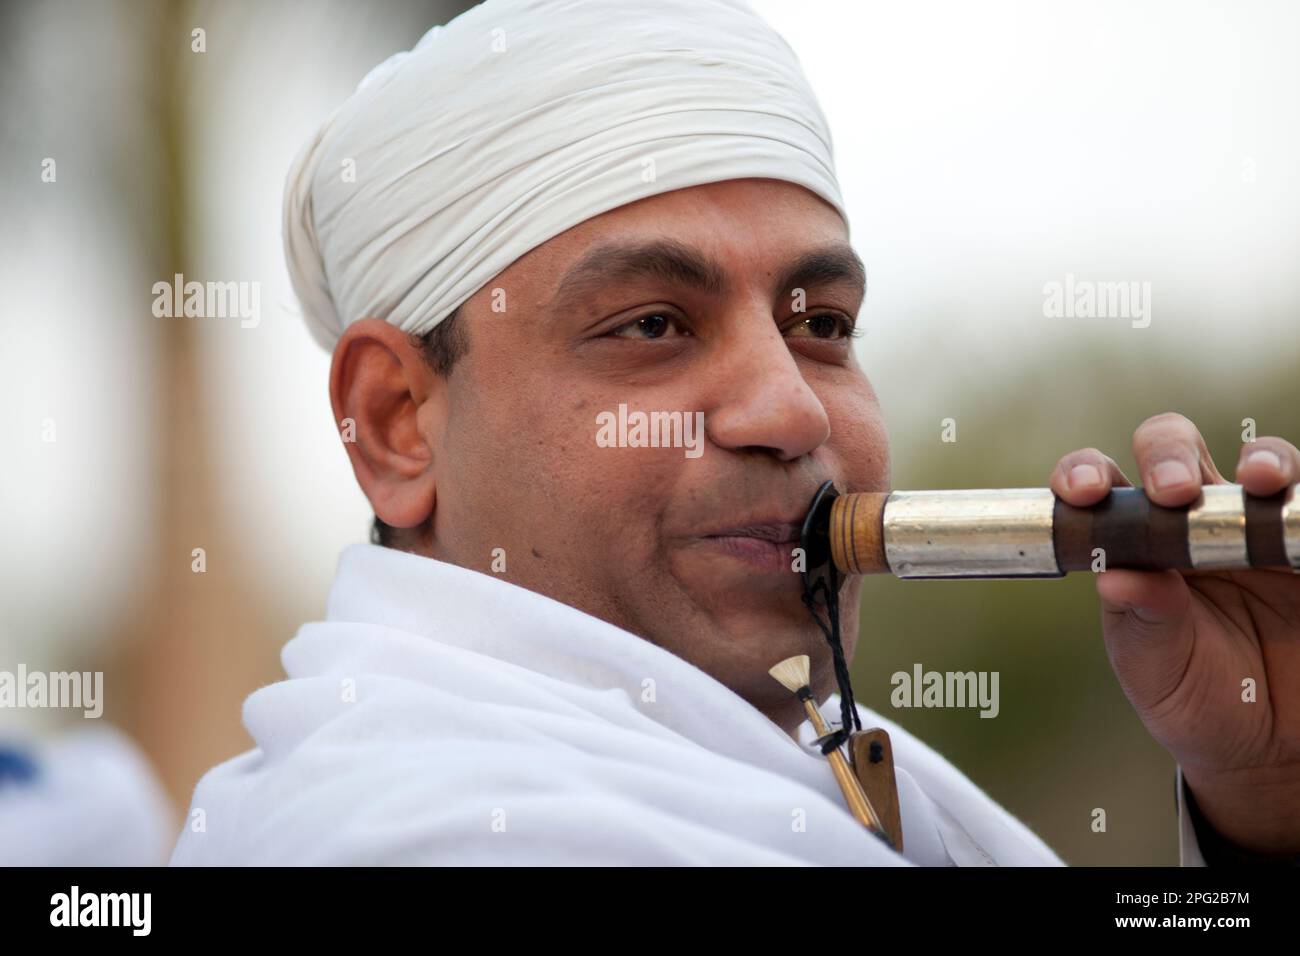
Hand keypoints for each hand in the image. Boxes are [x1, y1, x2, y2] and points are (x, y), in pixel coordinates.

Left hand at [1050, 412, 1299, 857]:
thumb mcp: (1157, 667)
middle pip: (1176, 449)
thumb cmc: (1196, 695)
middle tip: (1174, 491)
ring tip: (1261, 481)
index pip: (1101, 487)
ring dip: (1264, 459)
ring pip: (1265, 461)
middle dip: (1170, 455)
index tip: (1084, 490)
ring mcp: (1262, 525)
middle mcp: (1196, 518)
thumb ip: (1142, 620)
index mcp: (1136, 541)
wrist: (1273, 742)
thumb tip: (1114, 579)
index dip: (1085, 473)